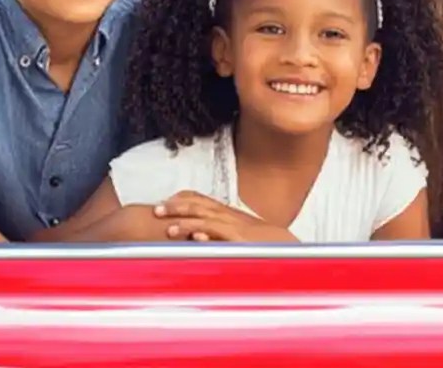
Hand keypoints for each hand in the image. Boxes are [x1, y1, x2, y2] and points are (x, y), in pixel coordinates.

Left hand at [154, 191, 298, 242]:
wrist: (286, 244)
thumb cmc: (260, 242)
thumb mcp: (235, 233)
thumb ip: (217, 232)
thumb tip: (196, 236)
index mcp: (225, 212)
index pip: (200, 198)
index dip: (181, 198)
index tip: (164, 202)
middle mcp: (228, 215)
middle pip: (198, 205)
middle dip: (176, 206)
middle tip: (156, 210)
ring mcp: (234, 226)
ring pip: (207, 219)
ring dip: (186, 222)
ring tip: (169, 228)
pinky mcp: (241, 239)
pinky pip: (223, 234)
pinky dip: (209, 234)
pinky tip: (197, 237)